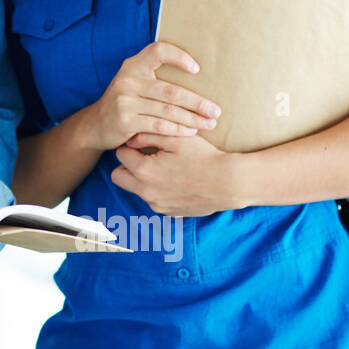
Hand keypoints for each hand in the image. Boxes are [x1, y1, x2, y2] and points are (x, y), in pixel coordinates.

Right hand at [85, 41, 221, 151]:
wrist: (95, 125)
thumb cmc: (125, 102)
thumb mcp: (132, 82)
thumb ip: (153, 75)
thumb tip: (194, 72)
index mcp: (132, 66)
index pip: (157, 51)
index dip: (178, 56)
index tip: (197, 70)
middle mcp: (127, 81)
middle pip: (170, 91)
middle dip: (197, 103)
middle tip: (216, 111)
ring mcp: (124, 102)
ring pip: (168, 111)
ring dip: (192, 119)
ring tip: (209, 123)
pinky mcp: (125, 122)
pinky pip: (159, 126)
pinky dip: (178, 130)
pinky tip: (191, 132)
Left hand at [111, 131, 245, 215]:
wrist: (230, 183)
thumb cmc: (204, 156)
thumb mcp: (176, 138)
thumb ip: (148, 135)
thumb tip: (130, 139)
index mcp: (144, 170)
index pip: (120, 154)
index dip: (130, 146)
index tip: (141, 143)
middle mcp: (145, 191)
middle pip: (118, 176)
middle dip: (127, 165)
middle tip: (144, 156)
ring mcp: (157, 204)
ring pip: (136, 189)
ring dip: (143, 179)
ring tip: (165, 168)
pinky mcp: (168, 213)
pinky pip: (153, 200)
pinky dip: (158, 191)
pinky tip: (176, 181)